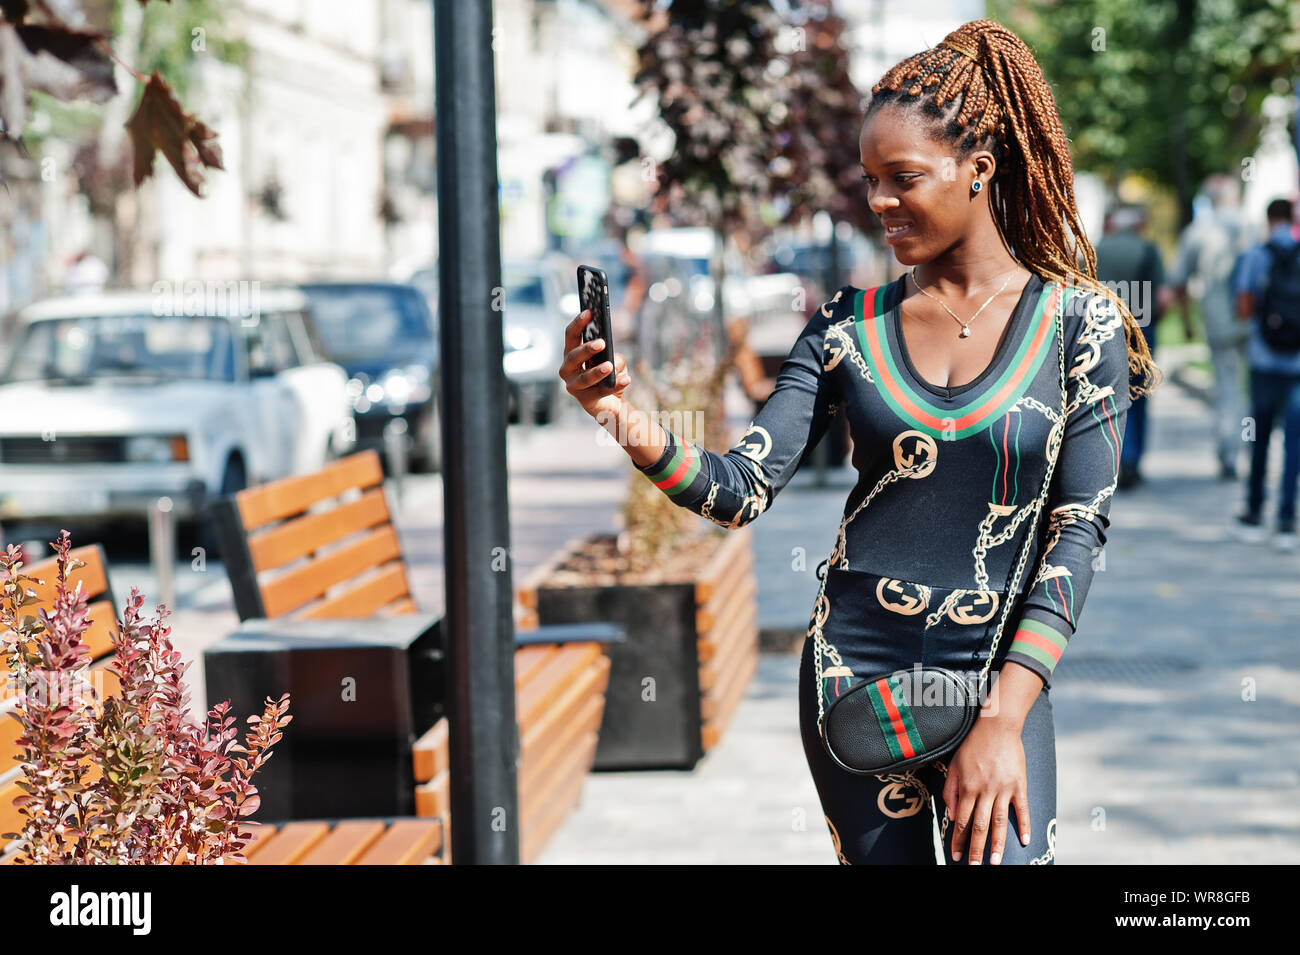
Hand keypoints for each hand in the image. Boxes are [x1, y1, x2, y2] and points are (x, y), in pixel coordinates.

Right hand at [560, 308, 631, 419]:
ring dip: (597, 371)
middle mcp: (567, 370)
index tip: (589, 312)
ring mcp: (574, 386)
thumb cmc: (608, 375)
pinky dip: (615, 385)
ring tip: (609, 365)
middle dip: (586, 349)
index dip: (579, 323)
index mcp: (571, 354)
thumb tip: (613, 360)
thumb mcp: (615, 361)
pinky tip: (627, 379)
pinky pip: (601, 392)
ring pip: (584, 378)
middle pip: (573, 356)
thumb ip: (615, 357)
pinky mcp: (585, 401)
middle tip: (601, 342)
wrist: (611, 402)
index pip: (571, 336)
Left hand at [943, 713, 1029, 864]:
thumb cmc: (972, 745)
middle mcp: (985, 790)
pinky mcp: (1019, 784)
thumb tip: (952, 816)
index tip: (956, 855)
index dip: (958, 839)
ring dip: (996, 844)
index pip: (962, 820)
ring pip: (999, 822)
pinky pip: (1022, 808)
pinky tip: (1024, 840)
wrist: (997, 726)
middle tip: (974, 866)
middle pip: (980, 826)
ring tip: (994, 862)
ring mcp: (1004, 788)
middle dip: (976, 848)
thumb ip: (951, 790)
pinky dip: (1024, 825)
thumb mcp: (954, 765)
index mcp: (968, 787)